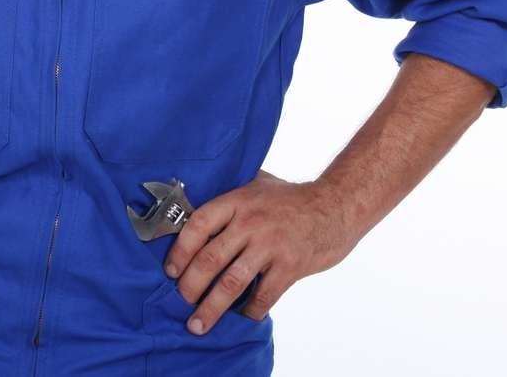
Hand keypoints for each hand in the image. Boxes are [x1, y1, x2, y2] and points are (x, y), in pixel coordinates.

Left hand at [162, 169, 357, 334]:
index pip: (198, 225)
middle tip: (181, 302)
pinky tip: (242, 317)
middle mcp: (250, 223)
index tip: (170, 271)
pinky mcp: (290, 266)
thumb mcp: (256, 183)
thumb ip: (229, 194)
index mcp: (237, 201)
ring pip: (231, 283)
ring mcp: (270, 246)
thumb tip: (195, 205)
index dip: (179, 250)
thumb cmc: (291, 197)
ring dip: (212, 307)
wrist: (336, 206)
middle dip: (190, 286)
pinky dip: (250, 311)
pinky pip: (263, 296)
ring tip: (198, 324)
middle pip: (210, 259)